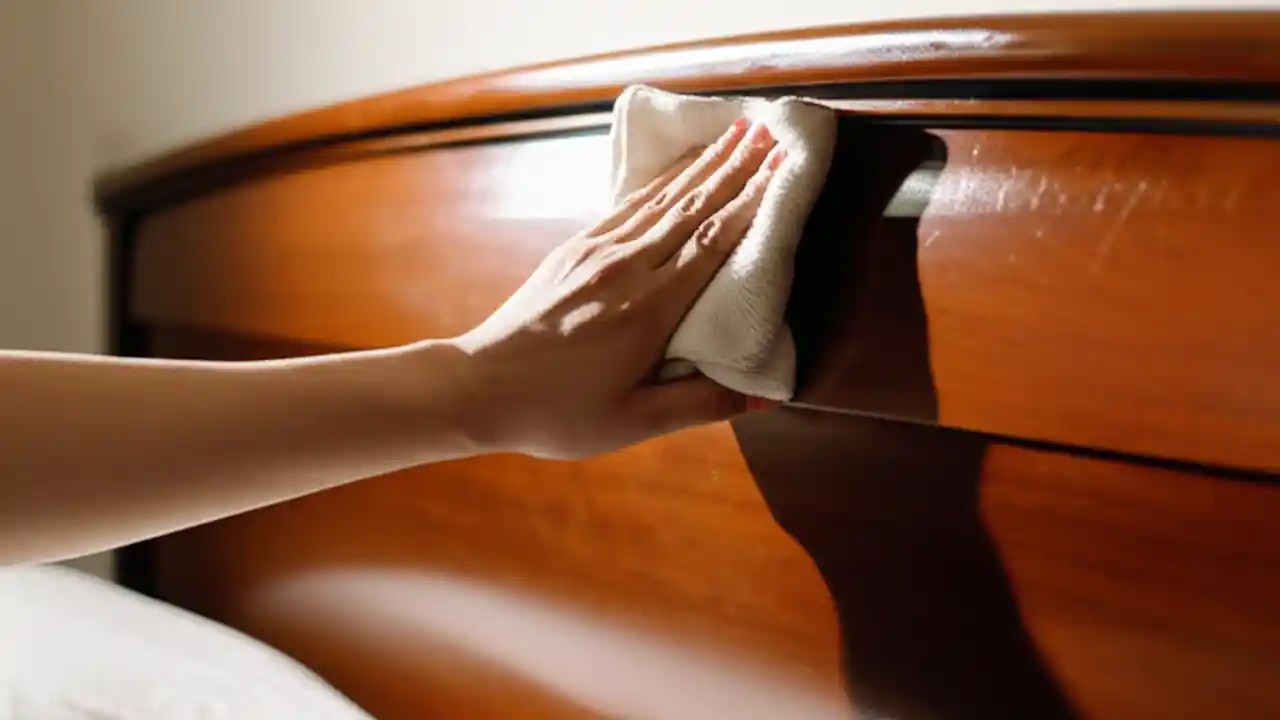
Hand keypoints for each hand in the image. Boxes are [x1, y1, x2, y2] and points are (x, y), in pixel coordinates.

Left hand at [452, 119, 784, 458]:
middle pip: (693, 207)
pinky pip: (630, 204)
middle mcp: (625, 270)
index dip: (752, 203)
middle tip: (772, 131)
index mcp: (647, 312)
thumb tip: (767, 395)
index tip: (782, 169)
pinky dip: (663, 180)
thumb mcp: (634, 421)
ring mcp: (596, 253)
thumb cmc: (558, 414)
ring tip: (738, 132)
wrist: (480, 388)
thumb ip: (701, 403)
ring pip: (662, 198)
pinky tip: (682, 166)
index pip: (712, 243)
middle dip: (736, 167)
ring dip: (704, 163)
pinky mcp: (576, 249)